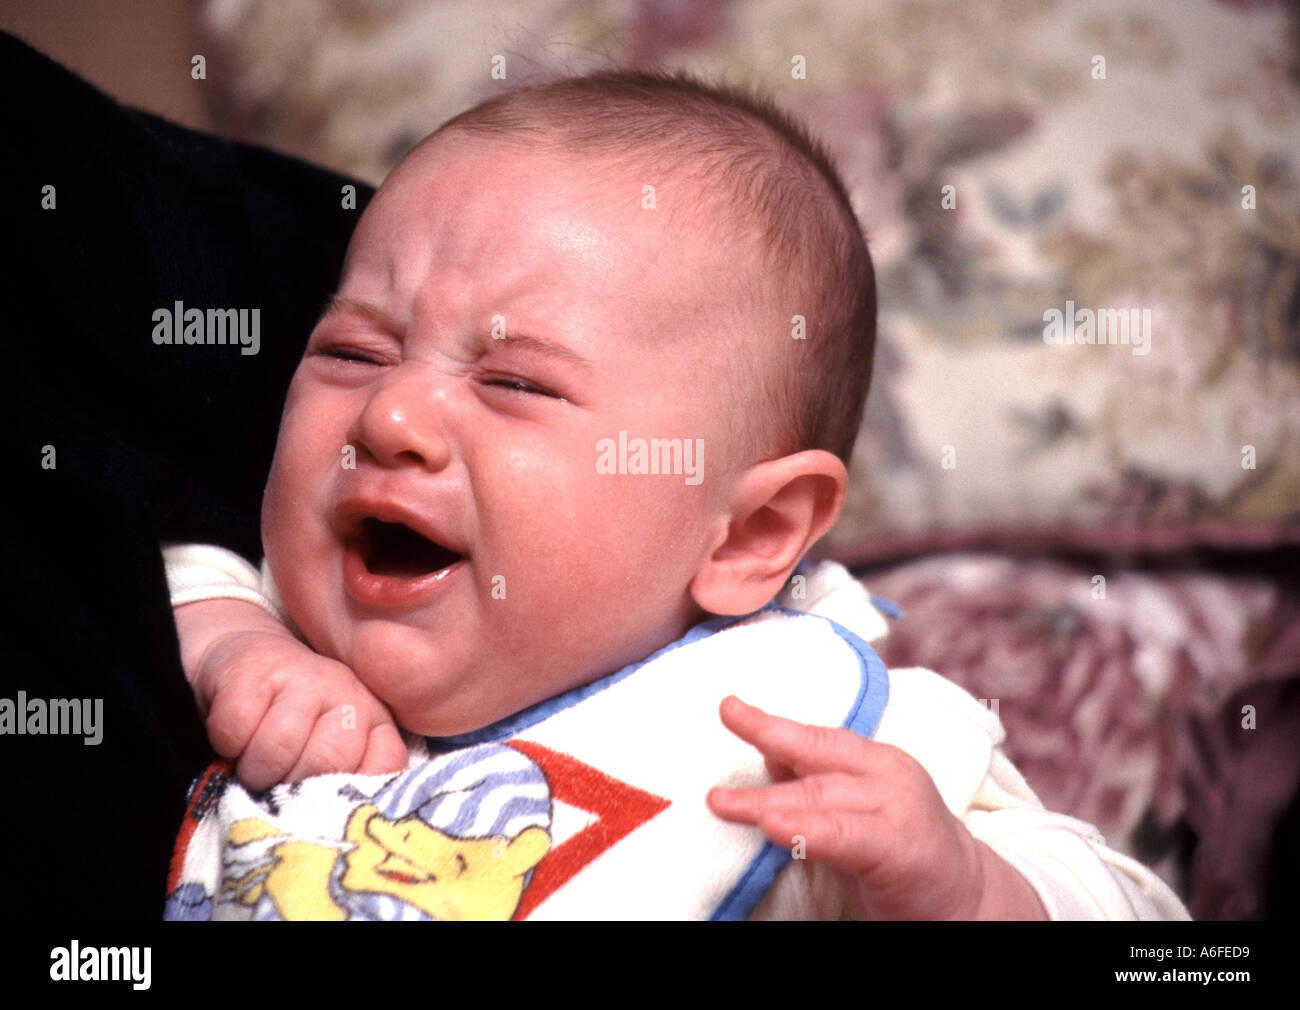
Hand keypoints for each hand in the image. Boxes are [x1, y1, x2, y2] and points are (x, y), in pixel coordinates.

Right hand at [190, 624, 407, 790]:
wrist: (248, 659)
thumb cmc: (291, 721)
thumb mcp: (328, 750)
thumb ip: (344, 780)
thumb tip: (334, 835)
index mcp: (374, 719)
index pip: (384, 767)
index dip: (347, 795)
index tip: (322, 805)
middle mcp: (349, 693)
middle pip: (326, 761)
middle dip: (291, 785)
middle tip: (276, 782)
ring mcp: (304, 675)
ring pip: (277, 748)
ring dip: (254, 769)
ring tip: (254, 763)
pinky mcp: (255, 669)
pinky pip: (236, 729)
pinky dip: (227, 744)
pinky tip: (235, 735)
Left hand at [706, 696, 1045, 919]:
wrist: (969, 900)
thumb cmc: (901, 854)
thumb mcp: (855, 810)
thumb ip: (816, 783)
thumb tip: (764, 754)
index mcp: (875, 762)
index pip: (818, 737)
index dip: (773, 723)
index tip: (730, 707)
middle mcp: (887, 775)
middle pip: (817, 755)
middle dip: (766, 734)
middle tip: (726, 712)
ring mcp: (896, 809)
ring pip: (822, 796)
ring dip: (769, 799)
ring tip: (723, 800)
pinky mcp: (899, 848)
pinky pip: (844, 836)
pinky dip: (807, 831)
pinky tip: (775, 827)